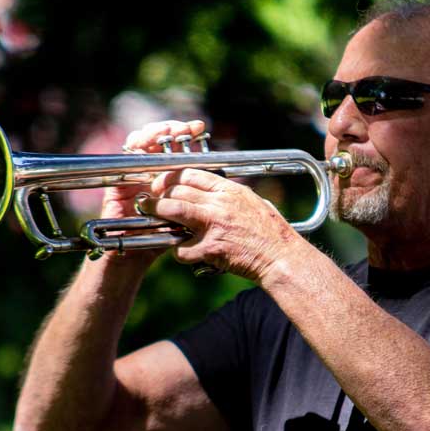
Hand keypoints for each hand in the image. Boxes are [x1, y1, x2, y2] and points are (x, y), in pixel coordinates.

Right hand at [97, 119, 206, 266]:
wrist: (132, 259)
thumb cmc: (159, 241)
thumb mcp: (183, 217)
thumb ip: (195, 200)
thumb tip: (218, 179)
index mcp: (166, 179)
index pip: (176, 148)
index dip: (186, 136)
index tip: (200, 128)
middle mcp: (149, 173)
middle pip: (159, 140)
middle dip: (173, 129)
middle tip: (188, 126)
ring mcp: (132, 175)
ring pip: (141, 142)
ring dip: (155, 132)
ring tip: (169, 129)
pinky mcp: (117, 180)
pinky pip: (125, 156)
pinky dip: (137, 144)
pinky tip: (148, 140)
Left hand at [141, 167, 303, 281]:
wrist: (281, 256)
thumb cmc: (270, 231)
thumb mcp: (252, 201)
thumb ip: (229, 194)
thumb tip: (211, 190)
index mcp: (229, 190)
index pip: (191, 174)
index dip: (170, 177)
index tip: (161, 183)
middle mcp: (220, 203)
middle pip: (177, 190)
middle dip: (158, 194)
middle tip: (150, 200)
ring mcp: (214, 225)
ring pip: (173, 210)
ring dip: (157, 212)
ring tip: (148, 215)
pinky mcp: (212, 248)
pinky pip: (182, 248)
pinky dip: (178, 251)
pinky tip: (182, 252)